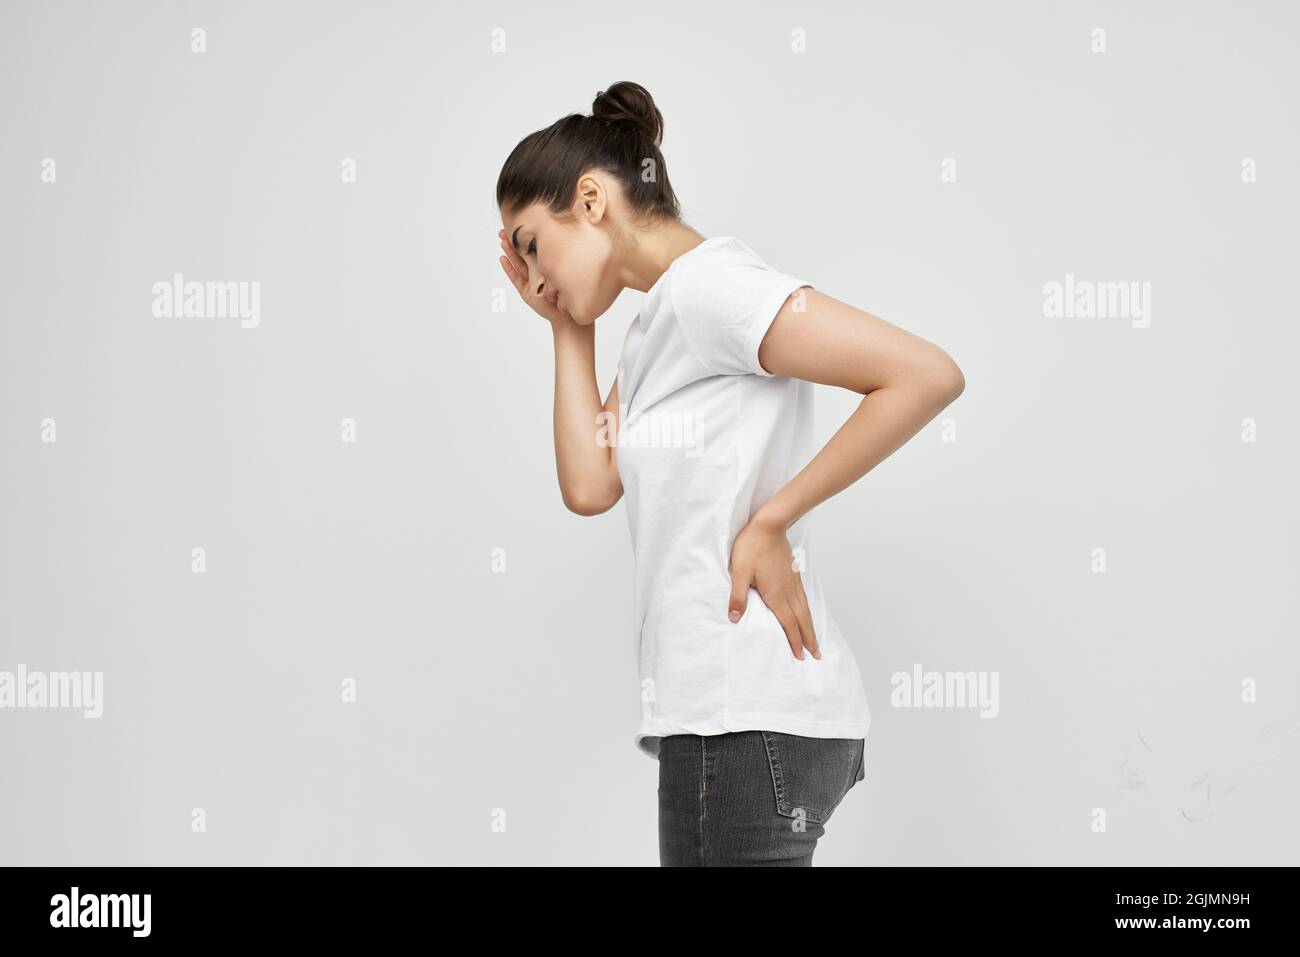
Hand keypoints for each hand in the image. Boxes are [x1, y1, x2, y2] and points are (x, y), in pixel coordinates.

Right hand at [497, 229, 572, 326]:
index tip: (520, 226)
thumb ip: (560, 260)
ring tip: (502, 240)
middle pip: (522, 254)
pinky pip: (515, 278)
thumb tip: (564, 240)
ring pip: (517, 264)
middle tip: (505, 230)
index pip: (534, 249)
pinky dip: (509, 268)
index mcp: (546, 267)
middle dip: (513, 242)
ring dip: (509, 252)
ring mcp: (530, 282)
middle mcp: (536, 272)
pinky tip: (502, 258)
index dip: (526, 239)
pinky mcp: (526, 292)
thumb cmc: (569, 294)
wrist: (566, 314)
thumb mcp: (565, 272)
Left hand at [727, 512, 819, 659]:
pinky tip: (807, 613)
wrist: (769, 525)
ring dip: (811, 627)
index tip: (801, 656)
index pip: (788, 623)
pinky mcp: (794, 574)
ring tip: (816, 640)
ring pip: (805, 610)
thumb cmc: (752, 547)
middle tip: (817, 655)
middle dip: (809, 639)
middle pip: (802, 620)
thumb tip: (734, 618)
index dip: (795, 641)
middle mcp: (788, 591)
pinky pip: (804, 599)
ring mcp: (793, 582)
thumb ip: (737, 596)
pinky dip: (808, 611)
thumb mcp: (739, 572)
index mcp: (776, 594)